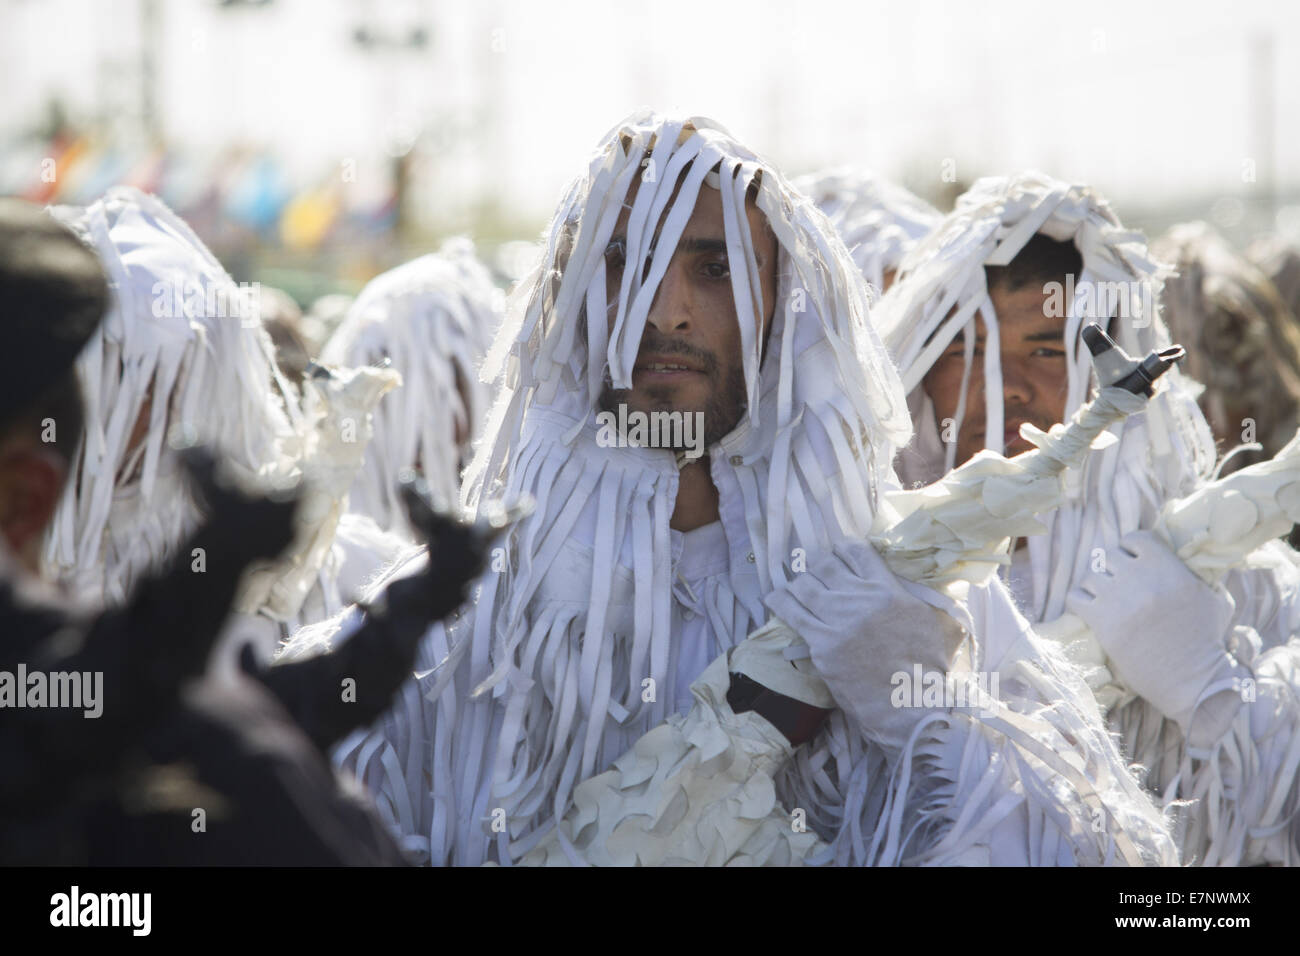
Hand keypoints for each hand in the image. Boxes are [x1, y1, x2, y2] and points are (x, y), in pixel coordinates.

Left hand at [763, 540, 968, 753]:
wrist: (910, 706)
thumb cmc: (926, 667)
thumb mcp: (928, 619)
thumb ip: (905, 594)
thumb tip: (887, 579)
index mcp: (889, 591)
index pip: (857, 552)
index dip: (842, 549)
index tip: (836, 554)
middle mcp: (860, 600)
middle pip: (826, 565)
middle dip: (819, 566)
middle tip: (817, 575)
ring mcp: (838, 622)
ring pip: (805, 585)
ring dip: (800, 582)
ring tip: (796, 586)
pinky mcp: (822, 646)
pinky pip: (792, 613)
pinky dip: (780, 601)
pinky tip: (775, 597)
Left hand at [1065, 529, 1240, 731]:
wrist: (1192, 681)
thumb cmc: (1206, 640)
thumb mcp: (1213, 598)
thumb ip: (1196, 572)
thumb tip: (1186, 551)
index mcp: (1170, 569)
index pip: (1135, 538)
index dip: (1131, 548)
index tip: (1133, 562)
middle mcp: (1142, 580)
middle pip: (1109, 556)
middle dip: (1113, 570)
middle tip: (1119, 586)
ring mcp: (1120, 600)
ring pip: (1090, 576)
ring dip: (1096, 587)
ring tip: (1106, 600)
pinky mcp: (1103, 623)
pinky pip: (1075, 597)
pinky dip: (1080, 603)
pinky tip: (1092, 612)